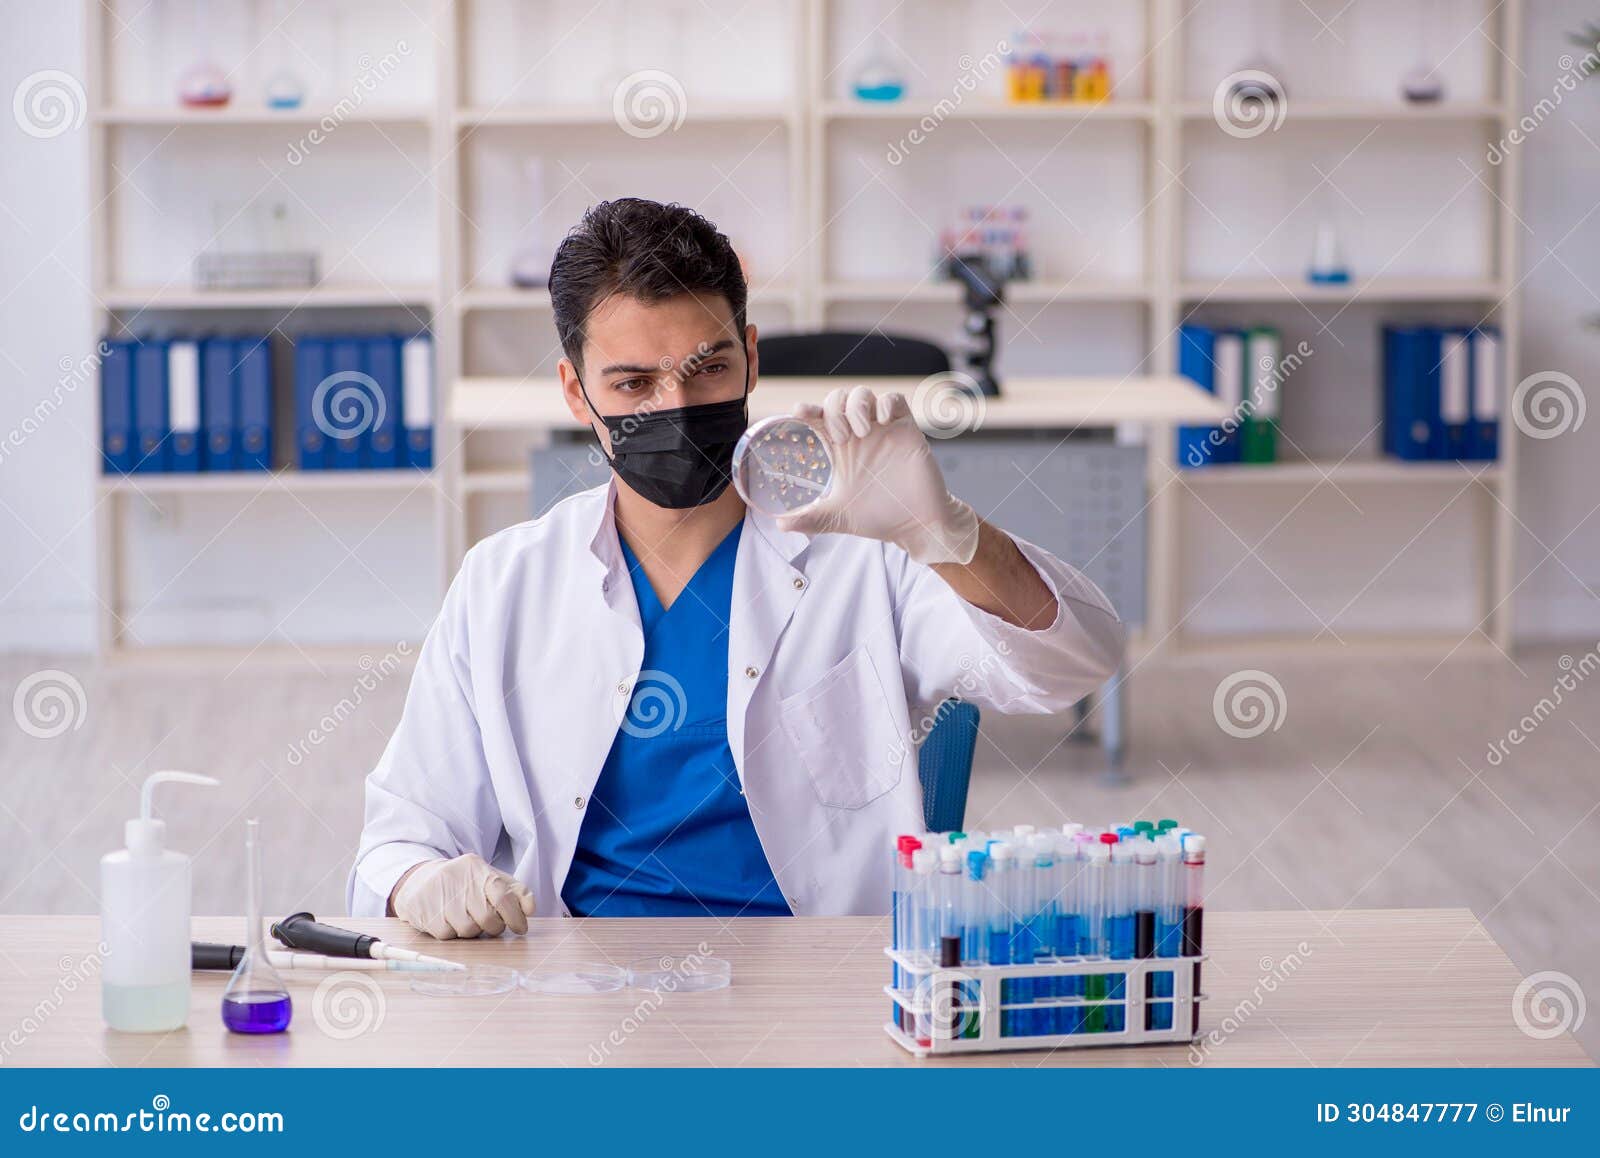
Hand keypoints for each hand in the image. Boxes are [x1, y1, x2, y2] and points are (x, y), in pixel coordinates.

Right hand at [390, 853, 535, 938]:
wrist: (420, 881)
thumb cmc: (464, 884)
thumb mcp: (489, 878)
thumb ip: (514, 891)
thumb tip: (530, 909)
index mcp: (477, 868)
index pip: (503, 896)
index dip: (515, 916)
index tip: (520, 928)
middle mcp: (458, 879)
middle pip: (488, 917)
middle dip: (494, 927)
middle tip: (491, 924)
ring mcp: (439, 895)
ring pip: (469, 929)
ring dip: (473, 931)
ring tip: (468, 919)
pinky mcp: (425, 912)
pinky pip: (448, 935)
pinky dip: (453, 933)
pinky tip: (449, 921)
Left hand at [778, 386, 979, 564]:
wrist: (916, 524)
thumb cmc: (879, 517)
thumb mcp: (838, 517)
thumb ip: (811, 518)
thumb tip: (779, 525)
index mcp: (841, 449)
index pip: (820, 419)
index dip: (808, 410)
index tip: (798, 411)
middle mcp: (860, 434)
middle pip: (839, 399)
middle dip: (833, 409)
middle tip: (839, 436)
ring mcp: (883, 430)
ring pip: (863, 394)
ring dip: (856, 406)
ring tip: (859, 432)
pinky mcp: (907, 429)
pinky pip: (895, 399)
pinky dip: (885, 404)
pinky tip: (881, 423)